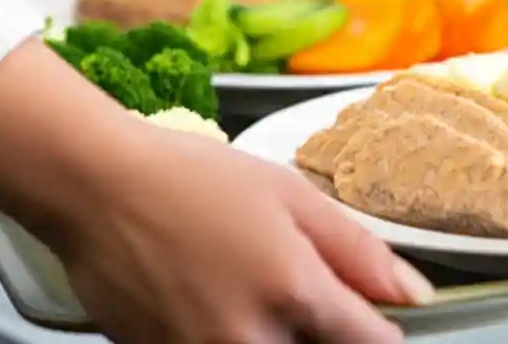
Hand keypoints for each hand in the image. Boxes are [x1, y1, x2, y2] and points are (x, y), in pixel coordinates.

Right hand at [0, 42, 429, 343]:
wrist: (93, 189)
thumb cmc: (190, 179)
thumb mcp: (288, 194)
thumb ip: (357, 250)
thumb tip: (413, 294)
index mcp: (293, 291)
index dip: (379, 330)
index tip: (371, 317)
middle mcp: (249, 340)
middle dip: (321, 333)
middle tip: (295, 291)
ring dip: (274, 337)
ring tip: (247, 289)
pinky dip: (227, 338)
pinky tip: (210, 300)